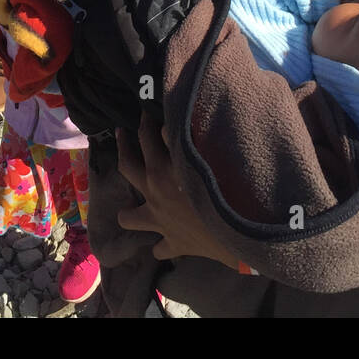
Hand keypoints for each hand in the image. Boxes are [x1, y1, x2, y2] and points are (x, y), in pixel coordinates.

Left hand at [117, 114, 242, 267]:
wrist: (237, 230)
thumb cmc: (224, 188)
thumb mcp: (204, 155)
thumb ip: (182, 138)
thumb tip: (165, 121)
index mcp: (160, 170)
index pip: (145, 137)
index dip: (144, 121)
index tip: (144, 109)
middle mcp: (154, 195)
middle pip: (127, 167)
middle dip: (123, 148)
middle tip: (121, 134)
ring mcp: (160, 222)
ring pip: (128, 218)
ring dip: (129, 212)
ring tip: (133, 206)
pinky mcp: (174, 244)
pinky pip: (160, 248)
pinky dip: (161, 244)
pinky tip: (164, 240)